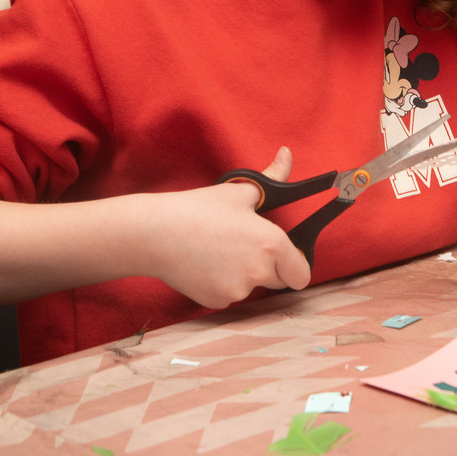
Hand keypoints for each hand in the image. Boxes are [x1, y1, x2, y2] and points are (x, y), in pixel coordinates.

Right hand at [142, 147, 310, 308]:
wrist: (154, 233)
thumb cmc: (199, 209)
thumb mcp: (241, 190)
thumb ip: (274, 177)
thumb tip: (287, 154)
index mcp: (272, 244)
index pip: (302, 274)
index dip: (295, 265)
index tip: (287, 258)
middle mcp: (259, 272)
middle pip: (279, 281)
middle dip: (271, 268)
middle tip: (246, 246)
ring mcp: (237, 290)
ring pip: (252, 286)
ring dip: (244, 275)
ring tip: (220, 250)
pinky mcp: (216, 301)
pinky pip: (230, 294)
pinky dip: (223, 283)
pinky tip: (206, 263)